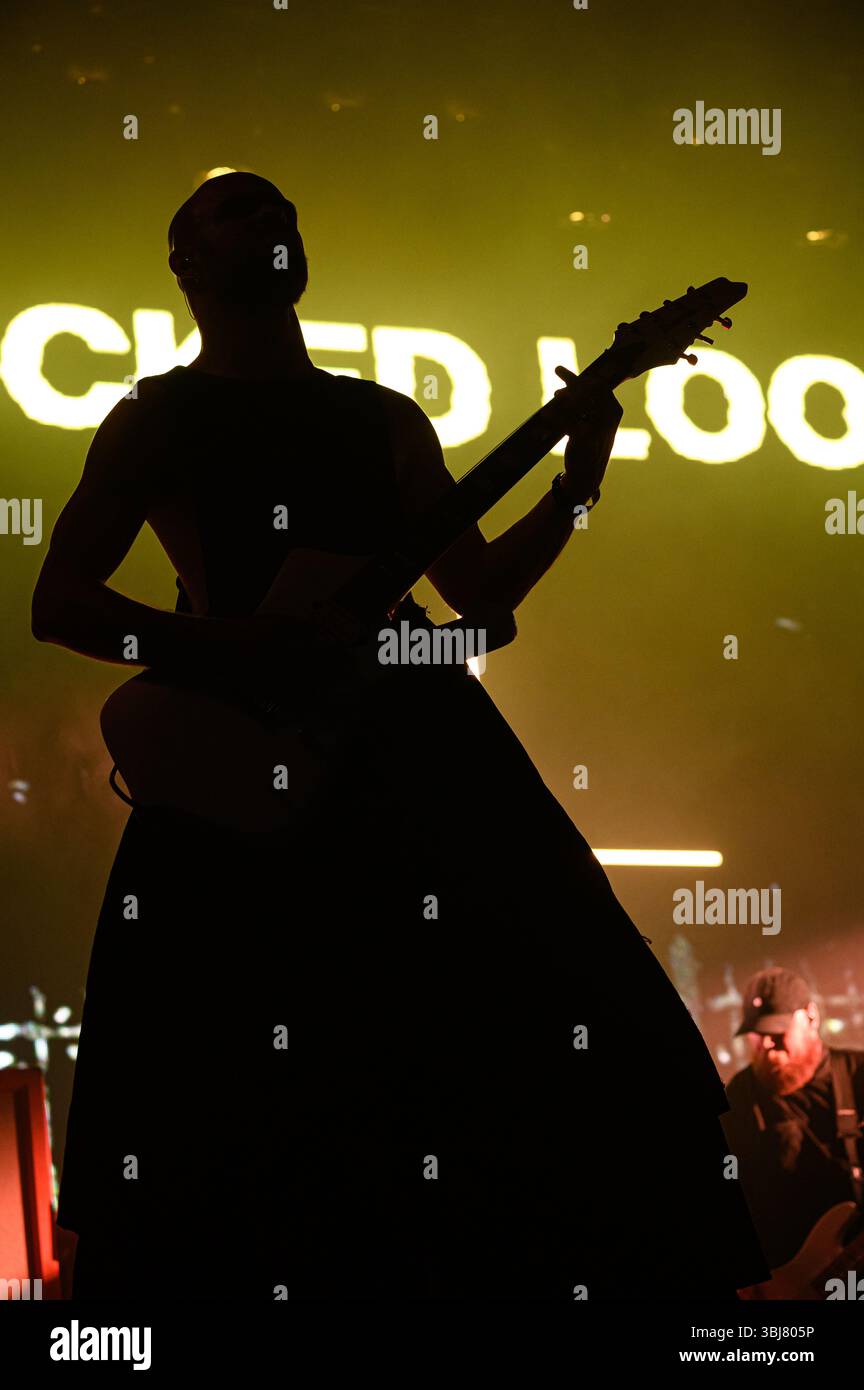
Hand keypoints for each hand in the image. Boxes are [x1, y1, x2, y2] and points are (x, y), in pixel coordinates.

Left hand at [554, 368, 622, 503]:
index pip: (598, 385)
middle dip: (571, 380)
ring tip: (554, 395)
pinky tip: (545, 416)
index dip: (582, 377)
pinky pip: (566, 421)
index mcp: (614, 410)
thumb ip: (589, 403)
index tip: (566, 371)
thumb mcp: (595, 422)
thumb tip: (573, 383)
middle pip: (587, 390)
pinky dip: (554, 417)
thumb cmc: (590, 445)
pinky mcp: (583, 436)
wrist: (587, 474)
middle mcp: (609, 416)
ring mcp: (598, 426)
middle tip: (558, 369)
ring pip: (576, 403)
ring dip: (563, 397)